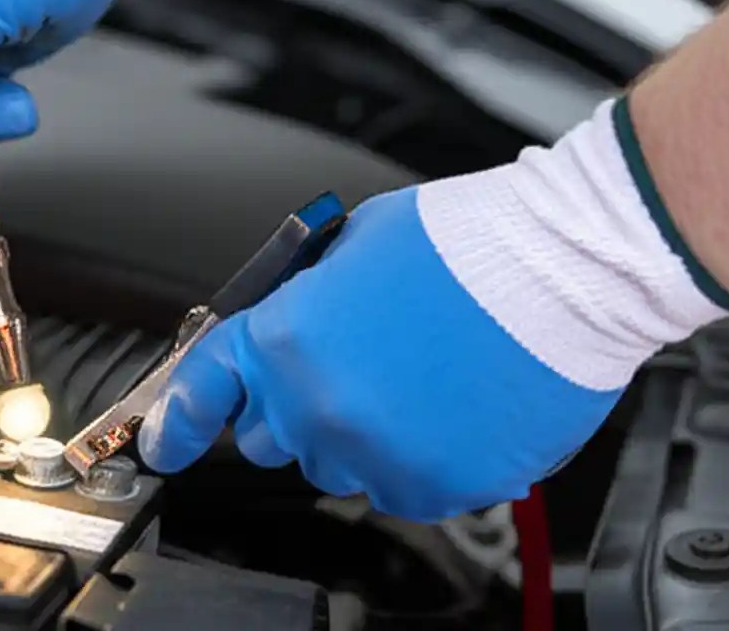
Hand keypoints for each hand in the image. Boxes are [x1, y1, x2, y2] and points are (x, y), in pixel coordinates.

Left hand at [135, 188, 621, 520]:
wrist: (566, 266)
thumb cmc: (469, 242)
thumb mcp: (352, 246)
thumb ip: (301, 304)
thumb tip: (286, 330)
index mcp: (286, 339)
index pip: (202, 392)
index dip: (176, 421)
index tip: (163, 442)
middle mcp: (318, 406)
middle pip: (270, 436)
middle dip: (297, 407)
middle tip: (354, 368)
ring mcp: (376, 455)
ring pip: (338, 464)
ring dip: (363, 434)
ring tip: (421, 379)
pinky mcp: (434, 486)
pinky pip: (401, 488)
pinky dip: (418, 458)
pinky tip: (452, 407)